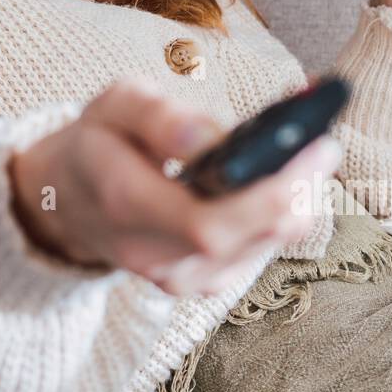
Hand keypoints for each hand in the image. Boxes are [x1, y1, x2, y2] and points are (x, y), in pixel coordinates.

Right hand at [7, 79, 342, 296]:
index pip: (208, 221)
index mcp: (126, 203)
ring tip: (309, 156)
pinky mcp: (198, 284)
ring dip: (297, 203)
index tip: (312, 143)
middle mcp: (153, 254)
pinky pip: (256, 254)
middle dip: (299, 191)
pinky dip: (280, 218)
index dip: (271, 189)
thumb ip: (158, 117)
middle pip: (248, 238)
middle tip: (324, 145)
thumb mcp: (114, 106)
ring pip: (262, 248)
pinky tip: (285, 183)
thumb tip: (211, 137)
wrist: (68, 200)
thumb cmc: (98, 142)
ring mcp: (177, 278)